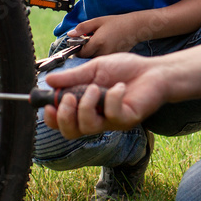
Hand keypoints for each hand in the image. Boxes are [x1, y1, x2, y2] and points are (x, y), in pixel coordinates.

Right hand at [42, 51, 167, 137]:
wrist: (152, 70)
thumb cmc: (123, 70)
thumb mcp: (94, 69)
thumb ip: (73, 77)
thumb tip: (49, 80)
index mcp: (84, 106)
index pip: (62, 122)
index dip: (52, 118)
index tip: (48, 106)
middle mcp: (96, 118)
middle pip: (70, 132)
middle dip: (64, 116)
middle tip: (69, 98)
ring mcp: (111, 121)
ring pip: (88, 126)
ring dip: (86, 105)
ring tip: (95, 88)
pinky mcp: (126, 119)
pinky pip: (112, 115)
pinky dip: (112, 98)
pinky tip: (119, 87)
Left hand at [71, 14, 148, 56]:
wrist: (134, 28)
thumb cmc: (116, 23)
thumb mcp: (97, 21)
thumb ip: (82, 28)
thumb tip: (70, 34)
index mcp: (98, 42)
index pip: (81, 53)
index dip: (77, 49)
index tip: (78, 44)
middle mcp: (103, 52)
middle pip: (87, 58)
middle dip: (84, 51)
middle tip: (88, 41)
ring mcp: (109, 57)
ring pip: (94, 59)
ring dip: (92, 53)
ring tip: (98, 43)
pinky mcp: (113, 59)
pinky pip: (102, 59)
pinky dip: (100, 54)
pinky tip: (105, 46)